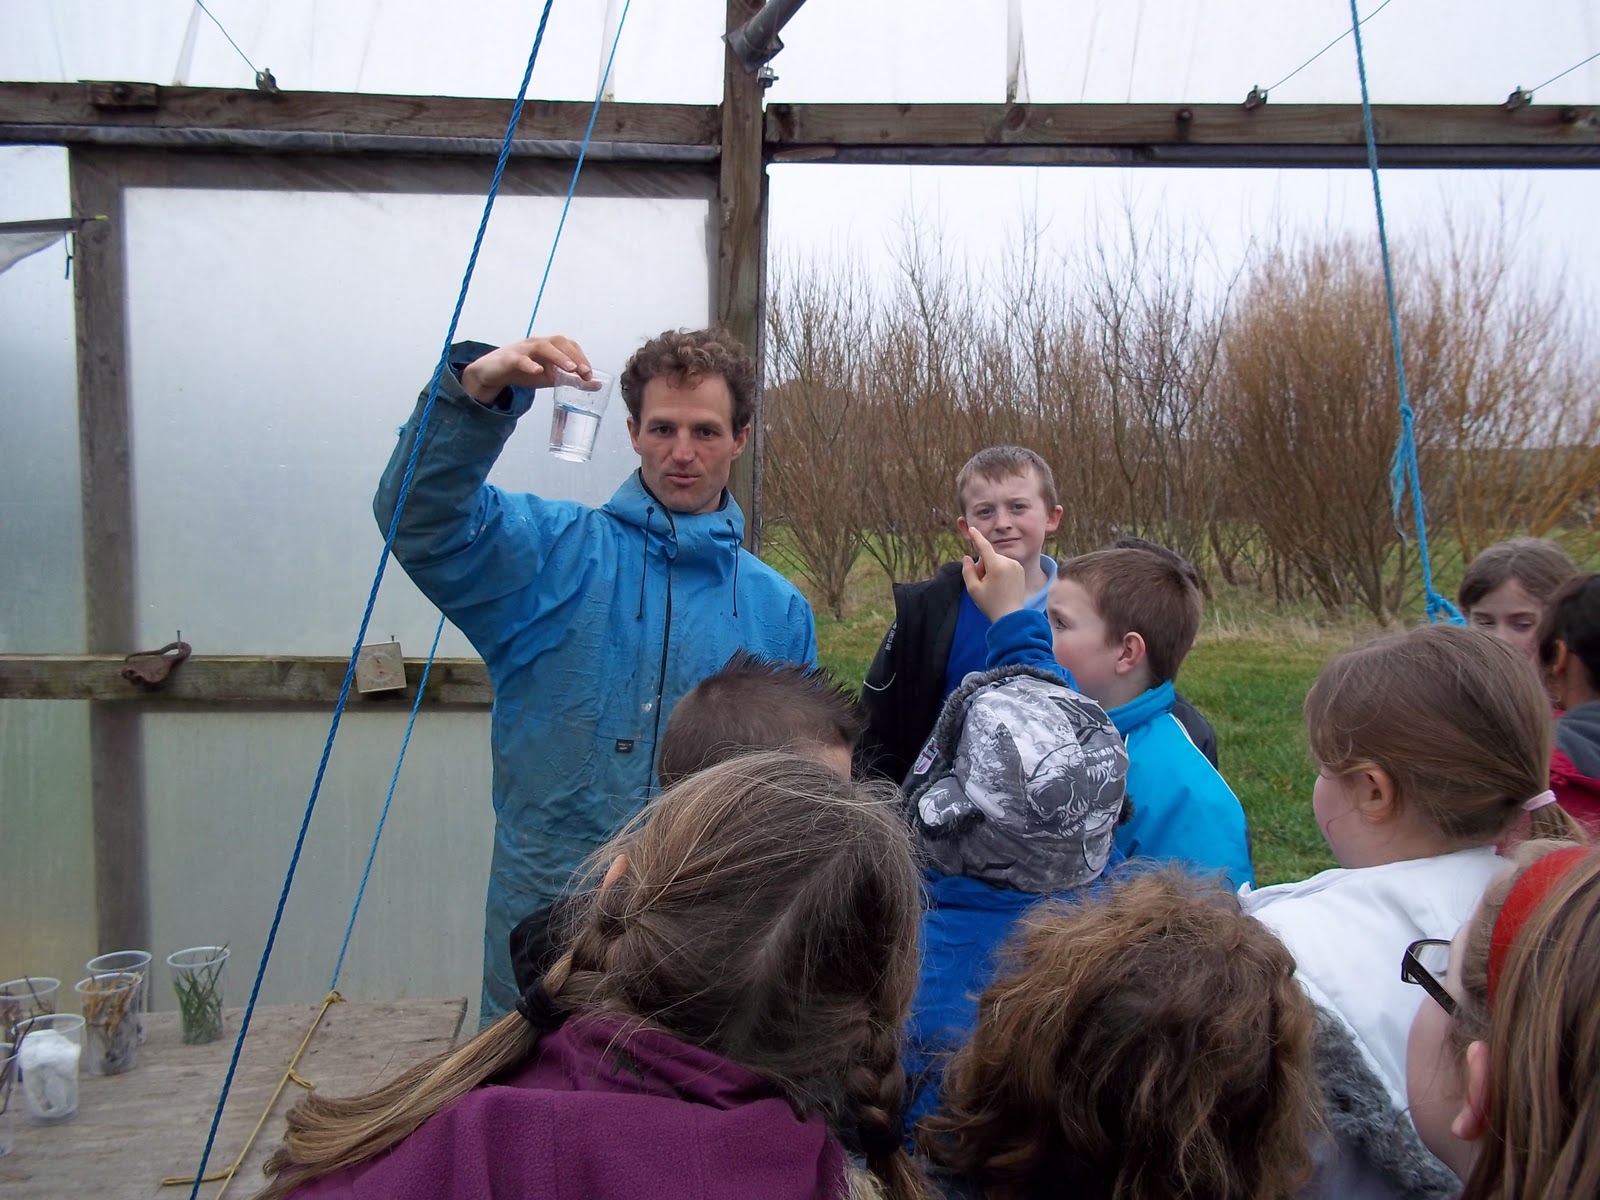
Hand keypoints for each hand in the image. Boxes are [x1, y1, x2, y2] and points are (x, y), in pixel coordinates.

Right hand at [460, 335, 590, 403]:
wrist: (493, 373)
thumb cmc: (523, 371)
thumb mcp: (551, 377)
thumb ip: (572, 380)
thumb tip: (597, 384)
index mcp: (549, 346)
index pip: (569, 345)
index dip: (581, 357)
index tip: (589, 374)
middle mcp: (537, 343)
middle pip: (559, 342)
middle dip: (574, 356)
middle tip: (584, 372)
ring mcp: (523, 349)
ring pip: (542, 347)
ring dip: (558, 357)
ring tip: (570, 368)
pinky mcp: (508, 359)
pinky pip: (520, 359)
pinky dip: (530, 364)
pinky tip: (538, 371)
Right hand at [961, 527, 1027, 620]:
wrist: (1011, 616)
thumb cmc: (990, 604)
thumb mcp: (973, 589)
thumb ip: (968, 570)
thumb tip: (967, 557)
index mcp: (997, 566)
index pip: (984, 547)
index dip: (977, 537)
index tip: (972, 528)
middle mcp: (1009, 562)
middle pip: (988, 557)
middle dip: (983, 566)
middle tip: (984, 584)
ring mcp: (1016, 565)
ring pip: (996, 560)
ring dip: (991, 569)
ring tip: (994, 586)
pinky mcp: (1020, 569)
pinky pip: (1005, 564)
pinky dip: (1000, 570)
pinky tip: (1001, 585)